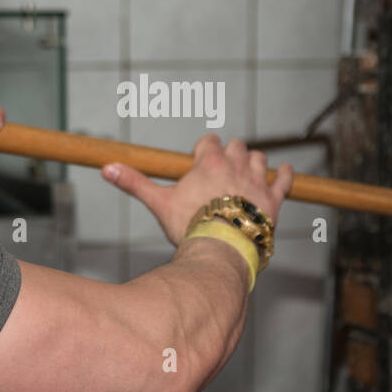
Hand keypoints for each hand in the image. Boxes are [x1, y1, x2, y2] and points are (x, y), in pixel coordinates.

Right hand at [102, 134, 293, 245]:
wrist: (220, 249)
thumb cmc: (189, 226)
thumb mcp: (159, 202)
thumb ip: (134, 182)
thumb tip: (106, 167)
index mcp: (209, 161)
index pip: (209, 141)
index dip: (204, 151)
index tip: (199, 164)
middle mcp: (236, 164)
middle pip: (236, 146)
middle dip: (229, 156)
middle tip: (221, 174)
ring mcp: (257, 180)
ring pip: (259, 158)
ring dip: (253, 163)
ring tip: (245, 177)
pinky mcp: (274, 199)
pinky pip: (284, 180)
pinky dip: (285, 175)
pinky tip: (284, 171)